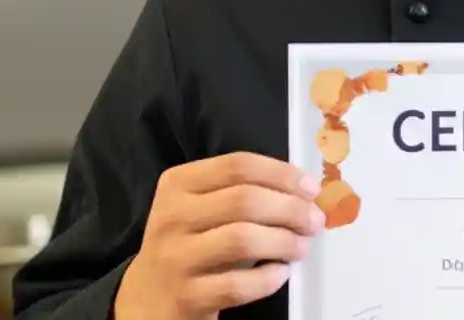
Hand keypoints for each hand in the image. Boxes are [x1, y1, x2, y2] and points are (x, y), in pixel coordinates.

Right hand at [114, 152, 323, 319]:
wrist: (148, 297)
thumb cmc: (190, 243)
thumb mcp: (202, 207)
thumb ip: (243, 192)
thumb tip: (306, 190)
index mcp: (178, 184)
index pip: (238, 165)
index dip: (282, 174)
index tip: (310, 188)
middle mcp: (172, 217)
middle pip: (244, 200)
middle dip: (290, 208)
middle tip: (314, 221)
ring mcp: (176, 258)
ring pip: (242, 239)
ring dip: (283, 241)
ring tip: (301, 247)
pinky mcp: (186, 297)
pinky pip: (237, 285)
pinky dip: (268, 279)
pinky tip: (280, 273)